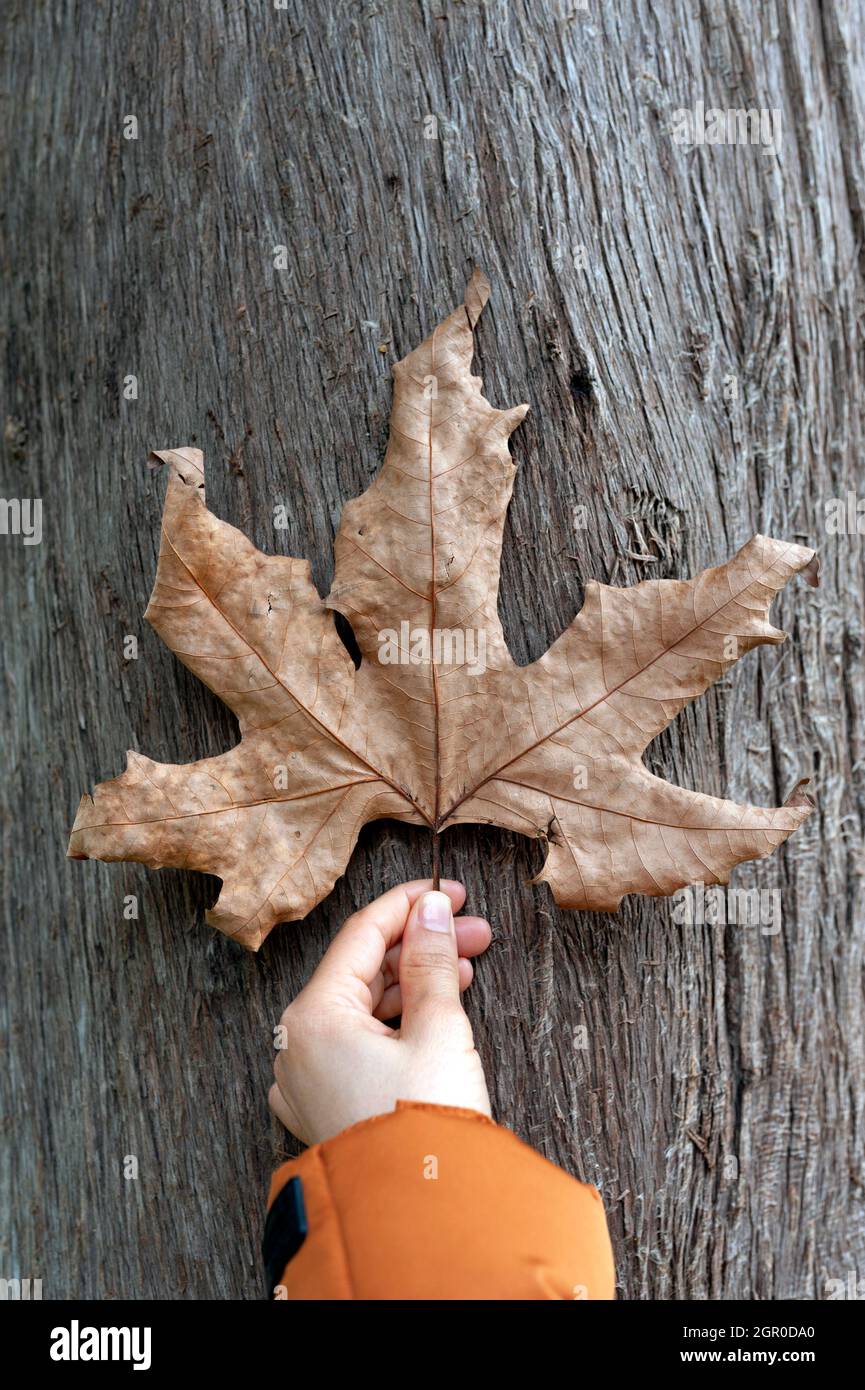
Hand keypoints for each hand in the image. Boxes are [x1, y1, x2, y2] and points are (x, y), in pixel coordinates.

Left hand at [269, 880, 491, 1145]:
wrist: (420, 1218)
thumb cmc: (423, 1125)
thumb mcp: (438, 1028)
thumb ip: (432, 959)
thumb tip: (430, 908)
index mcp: (312, 1017)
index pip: (361, 935)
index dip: (409, 904)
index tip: (449, 891)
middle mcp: (297, 1045)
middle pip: (361, 971)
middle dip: (419, 947)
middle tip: (473, 931)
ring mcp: (306, 1079)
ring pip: (361, 1007)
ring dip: (413, 983)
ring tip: (465, 969)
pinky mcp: (326, 1105)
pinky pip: (356, 1043)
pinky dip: (395, 1021)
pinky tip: (435, 1009)